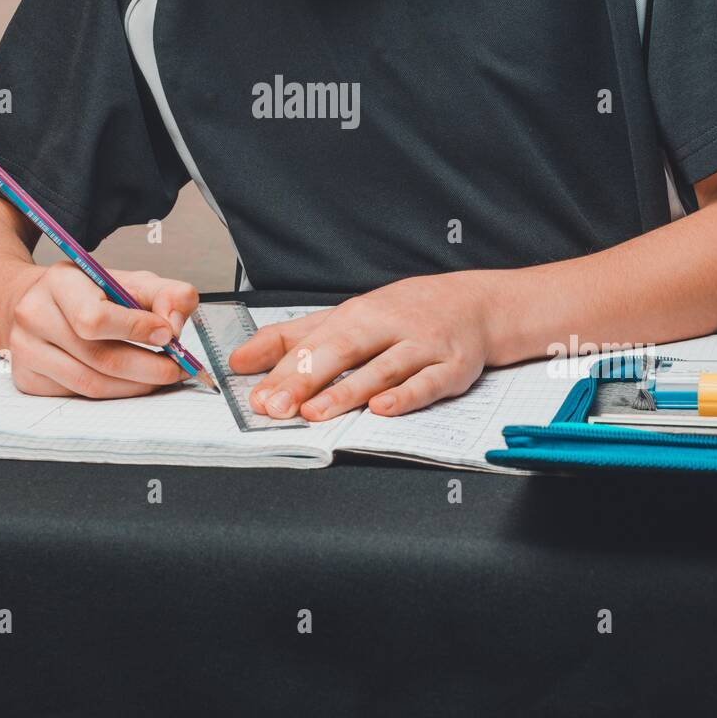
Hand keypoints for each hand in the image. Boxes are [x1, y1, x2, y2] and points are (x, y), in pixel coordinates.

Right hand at [3, 262, 199, 397]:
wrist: (36, 302)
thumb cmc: (87, 292)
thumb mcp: (128, 280)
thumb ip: (164, 294)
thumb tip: (174, 325)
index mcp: (60, 282)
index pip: (96, 318)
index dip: (137, 331)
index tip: (168, 335)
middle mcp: (35, 315)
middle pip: (99, 357)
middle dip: (149, 367)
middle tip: (178, 367)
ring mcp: (25, 351)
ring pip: (91, 384)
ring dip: (135, 386)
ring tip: (160, 376)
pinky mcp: (27, 379)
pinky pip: (78, 396)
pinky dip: (113, 393)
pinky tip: (130, 382)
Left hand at [228, 273, 493, 420]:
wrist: (476, 304)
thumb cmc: (404, 314)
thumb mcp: (347, 318)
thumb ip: (293, 339)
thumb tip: (240, 359)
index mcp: (356, 314)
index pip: (313, 342)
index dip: (282, 371)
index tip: (255, 395)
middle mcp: (387, 326)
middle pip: (342, 350)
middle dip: (306, 379)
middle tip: (276, 406)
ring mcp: (421, 345)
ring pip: (382, 368)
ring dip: (348, 391)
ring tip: (315, 413)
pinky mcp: (452, 367)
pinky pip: (429, 383)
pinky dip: (407, 396)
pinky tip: (384, 408)